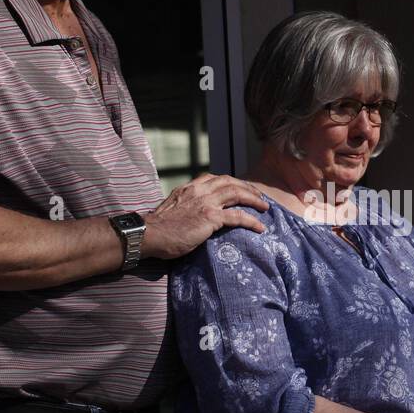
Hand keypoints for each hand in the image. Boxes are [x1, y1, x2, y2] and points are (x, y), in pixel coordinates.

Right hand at [142, 174, 268, 258]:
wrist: (148, 234)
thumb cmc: (158, 227)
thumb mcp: (173, 207)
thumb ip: (186, 205)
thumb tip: (193, 212)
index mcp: (191, 187)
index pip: (217, 178)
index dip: (233, 182)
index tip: (242, 189)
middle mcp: (200, 190)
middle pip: (231, 183)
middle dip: (248, 188)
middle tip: (259, 197)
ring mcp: (206, 202)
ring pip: (237, 194)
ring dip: (254, 200)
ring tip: (265, 207)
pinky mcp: (210, 217)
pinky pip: (237, 216)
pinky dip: (251, 220)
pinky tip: (259, 227)